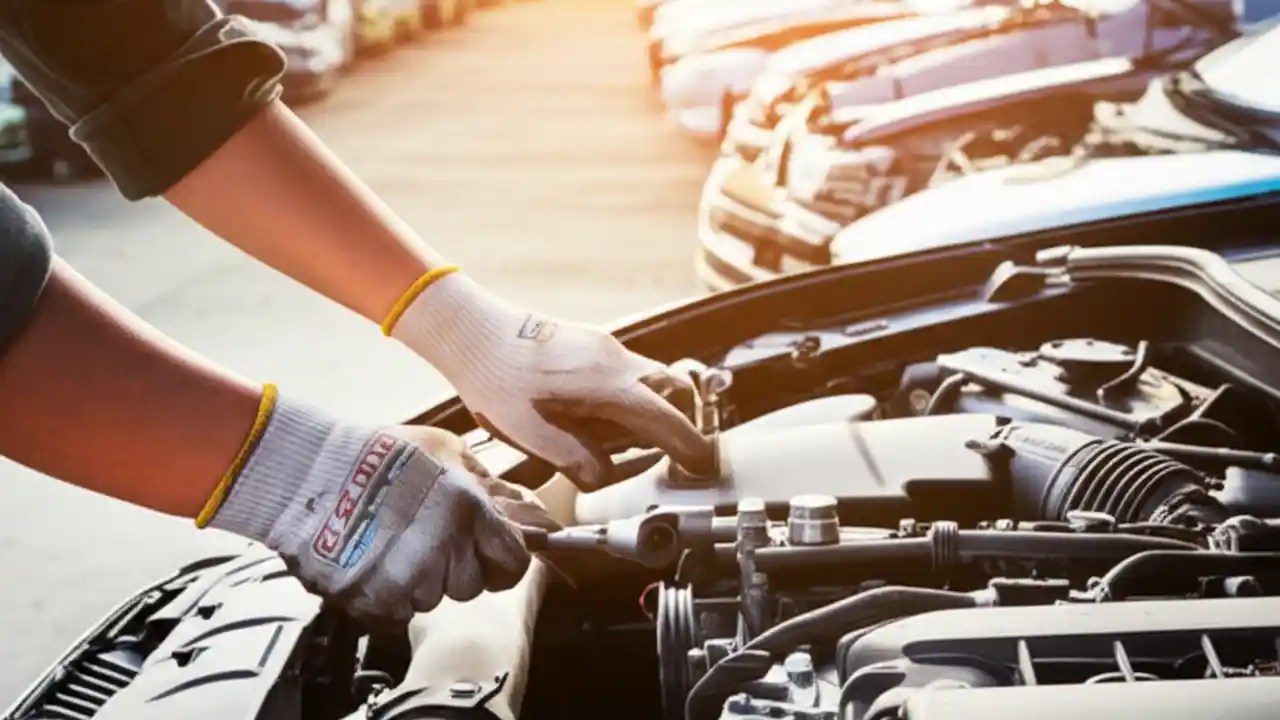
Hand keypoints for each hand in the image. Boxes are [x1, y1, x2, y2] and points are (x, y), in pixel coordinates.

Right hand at [207, 398, 555, 626]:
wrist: (308, 473)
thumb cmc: (380, 454)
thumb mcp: (448, 452)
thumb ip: (490, 487)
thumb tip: (531, 513)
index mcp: (468, 512)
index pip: (514, 563)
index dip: (505, 559)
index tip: (493, 552)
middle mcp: (443, 551)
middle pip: (472, 585)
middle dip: (456, 566)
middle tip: (428, 536)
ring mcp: (407, 581)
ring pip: (432, 598)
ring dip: (419, 579)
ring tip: (392, 542)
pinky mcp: (373, 602)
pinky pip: (398, 613)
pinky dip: (388, 595)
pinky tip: (373, 561)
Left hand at [390, 272, 714, 488]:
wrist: (471, 331)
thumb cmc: (494, 378)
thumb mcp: (529, 434)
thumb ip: (574, 459)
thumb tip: (603, 477)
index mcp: (606, 384)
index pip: (666, 418)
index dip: (689, 445)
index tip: (700, 463)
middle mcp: (615, 360)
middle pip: (675, 391)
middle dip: (681, 423)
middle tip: (670, 453)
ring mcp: (606, 346)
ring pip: (654, 378)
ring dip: (653, 410)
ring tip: (617, 438)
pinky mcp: (594, 343)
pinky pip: (631, 371)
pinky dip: (632, 396)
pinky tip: (597, 416)